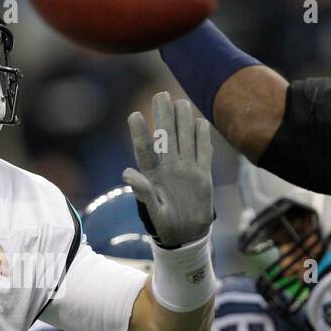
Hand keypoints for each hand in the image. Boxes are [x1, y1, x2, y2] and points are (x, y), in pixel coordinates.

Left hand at [124, 91, 214, 247]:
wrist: (187, 235)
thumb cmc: (165, 226)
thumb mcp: (153, 212)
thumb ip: (143, 193)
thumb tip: (127, 174)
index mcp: (153, 175)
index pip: (145, 150)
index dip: (140, 133)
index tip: (134, 115)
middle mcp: (169, 167)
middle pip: (166, 137)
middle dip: (163, 116)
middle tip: (160, 94)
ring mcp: (186, 169)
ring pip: (185, 139)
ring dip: (182, 121)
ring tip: (179, 102)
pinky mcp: (203, 174)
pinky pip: (204, 152)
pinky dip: (203, 137)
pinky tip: (200, 121)